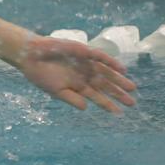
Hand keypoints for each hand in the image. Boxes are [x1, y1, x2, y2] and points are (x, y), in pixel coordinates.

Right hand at [17, 35, 136, 113]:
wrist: (31, 56)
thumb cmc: (41, 75)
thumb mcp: (56, 91)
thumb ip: (72, 99)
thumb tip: (86, 108)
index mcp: (78, 87)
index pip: (97, 97)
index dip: (107, 105)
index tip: (119, 113)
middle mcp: (85, 76)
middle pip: (105, 86)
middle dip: (118, 94)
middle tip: (132, 103)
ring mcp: (86, 64)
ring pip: (106, 73)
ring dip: (118, 80)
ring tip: (131, 88)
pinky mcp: (84, 52)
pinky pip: (101, 57)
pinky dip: (111, 62)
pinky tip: (122, 69)